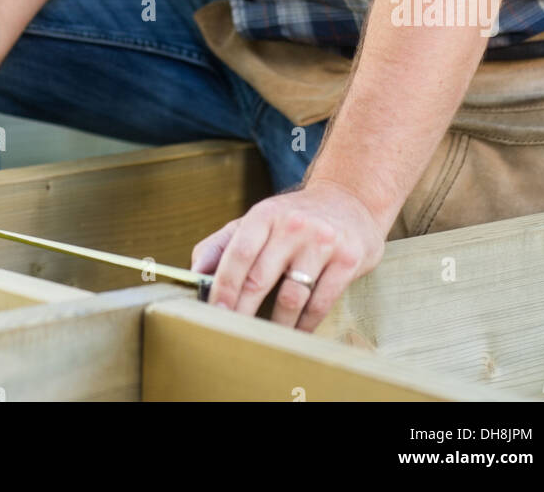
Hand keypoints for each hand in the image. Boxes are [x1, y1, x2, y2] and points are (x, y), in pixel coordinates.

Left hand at [191, 180, 386, 329]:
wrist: (349, 201)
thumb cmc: (293, 219)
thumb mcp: (258, 220)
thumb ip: (222, 244)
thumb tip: (193, 275)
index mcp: (265, 215)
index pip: (238, 254)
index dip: (223, 287)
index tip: (213, 314)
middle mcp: (293, 225)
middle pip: (259, 278)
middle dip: (241, 313)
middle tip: (232, 338)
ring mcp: (322, 242)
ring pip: (291, 298)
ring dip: (274, 327)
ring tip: (264, 342)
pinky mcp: (347, 260)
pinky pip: (320, 304)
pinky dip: (304, 326)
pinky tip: (294, 334)